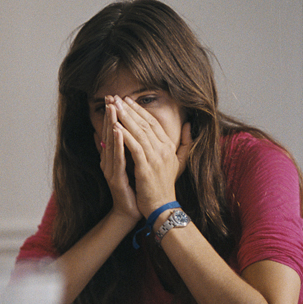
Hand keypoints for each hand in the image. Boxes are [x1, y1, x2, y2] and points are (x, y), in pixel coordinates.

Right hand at [100, 96, 140, 221]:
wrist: (133, 211)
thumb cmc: (135, 188)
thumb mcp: (131, 165)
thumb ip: (126, 150)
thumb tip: (120, 134)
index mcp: (114, 157)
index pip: (113, 132)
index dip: (113, 115)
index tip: (115, 98)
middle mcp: (109, 161)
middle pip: (108, 134)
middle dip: (110, 115)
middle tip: (110, 97)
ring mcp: (110, 169)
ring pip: (110, 143)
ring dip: (111, 124)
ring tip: (113, 108)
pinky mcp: (115, 177)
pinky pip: (117, 157)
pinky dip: (116, 143)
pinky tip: (117, 131)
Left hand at [111, 96, 191, 216]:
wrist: (162, 207)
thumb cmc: (165, 186)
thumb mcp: (178, 162)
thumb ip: (184, 143)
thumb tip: (189, 124)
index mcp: (168, 147)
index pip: (153, 123)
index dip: (140, 110)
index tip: (128, 100)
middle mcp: (164, 150)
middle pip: (145, 124)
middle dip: (130, 109)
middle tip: (117, 97)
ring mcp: (156, 158)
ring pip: (139, 133)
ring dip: (125, 118)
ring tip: (114, 107)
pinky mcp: (146, 168)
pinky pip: (135, 148)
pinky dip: (125, 136)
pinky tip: (116, 127)